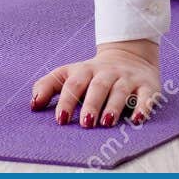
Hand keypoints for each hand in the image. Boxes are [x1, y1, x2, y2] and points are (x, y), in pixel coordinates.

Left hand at [30, 38, 163, 127]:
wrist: (130, 55)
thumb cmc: (93, 74)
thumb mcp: (70, 74)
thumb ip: (48, 85)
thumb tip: (32, 105)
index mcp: (86, 70)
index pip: (74, 83)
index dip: (67, 100)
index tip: (61, 119)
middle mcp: (107, 73)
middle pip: (98, 86)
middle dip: (91, 104)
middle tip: (85, 123)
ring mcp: (127, 79)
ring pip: (120, 91)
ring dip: (113, 107)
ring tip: (106, 123)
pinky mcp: (146, 86)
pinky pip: (146, 96)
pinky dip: (143, 107)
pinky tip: (137, 120)